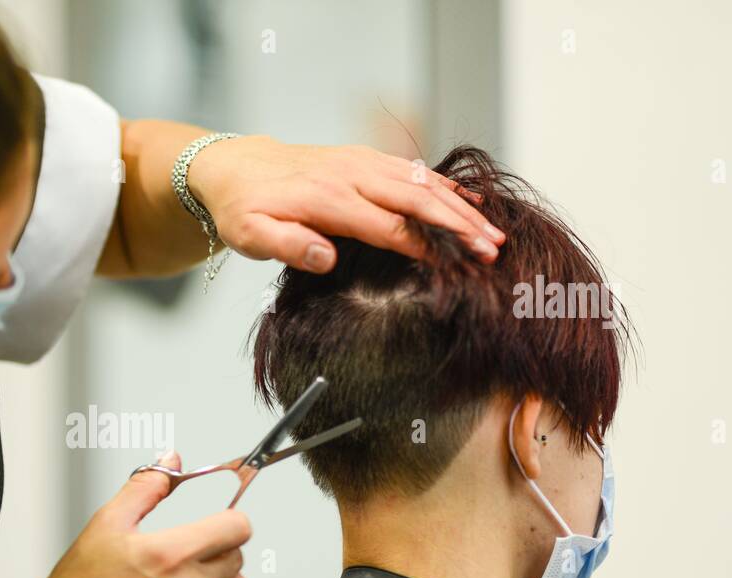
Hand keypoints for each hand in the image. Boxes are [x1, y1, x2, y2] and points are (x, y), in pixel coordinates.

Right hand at [15, 451, 250, 577]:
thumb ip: (145, 487)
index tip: (218, 521)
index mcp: (167, 555)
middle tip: (193, 548)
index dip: (229, 518)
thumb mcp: (105, 523)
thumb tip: (170, 463)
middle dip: (221, 546)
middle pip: (238, 556)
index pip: (236, 528)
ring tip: (196, 574)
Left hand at [187, 137, 504, 271]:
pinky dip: (445, 186)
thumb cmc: (245, 208)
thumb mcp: (251, 236)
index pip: (388, 226)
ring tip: (493, 233)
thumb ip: (287, 246)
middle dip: (459, 225)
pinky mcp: (366, 159)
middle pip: (416, 201)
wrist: (238, 168)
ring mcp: (362, 163)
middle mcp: (351, 175)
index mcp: (328, 199)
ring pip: (422, 183)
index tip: (456, 265)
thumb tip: (324, 258)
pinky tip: (470, 202)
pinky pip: (413, 171)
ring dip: (461, 207)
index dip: (425, 246)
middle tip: (492, 250)